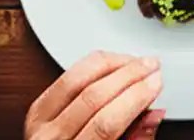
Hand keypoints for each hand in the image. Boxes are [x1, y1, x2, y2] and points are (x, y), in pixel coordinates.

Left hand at [25, 52, 165, 139]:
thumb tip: (154, 114)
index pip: (106, 123)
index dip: (135, 97)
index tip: (156, 82)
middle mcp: (50, 139)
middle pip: (92, 96)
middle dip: (128, 75)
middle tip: (151, 66)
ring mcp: (39, 122)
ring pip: (76, 78)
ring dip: (111, 64)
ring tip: (135, 61)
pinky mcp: (37, 109)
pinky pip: (65, 76)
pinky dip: (91, 66)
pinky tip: (111, 64)